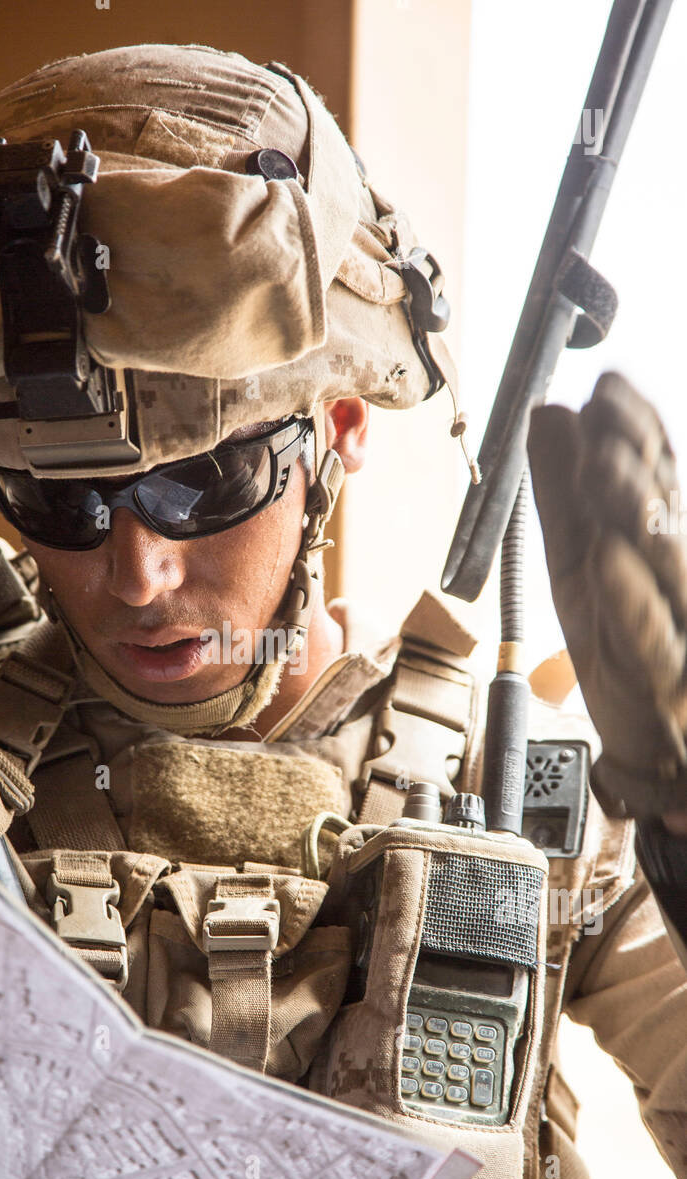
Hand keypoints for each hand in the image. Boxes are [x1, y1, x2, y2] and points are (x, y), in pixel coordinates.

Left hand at [528, 371, 686, 819]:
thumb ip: (564, 494)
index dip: (634, 426)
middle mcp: (674, 577)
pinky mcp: (665, 679)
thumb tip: (551, 410)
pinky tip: (606, 558)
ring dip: (634, 509)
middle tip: (606, 404)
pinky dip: (629, 596)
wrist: (657, 750)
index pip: (653, 473)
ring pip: (664, 560)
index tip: (609, 381)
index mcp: (652, 546)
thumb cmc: (620, 649)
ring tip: (604, 464)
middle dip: (634, 453)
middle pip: (660, 506)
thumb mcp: (578, 560)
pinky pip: (651, 635)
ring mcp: (678, 625)